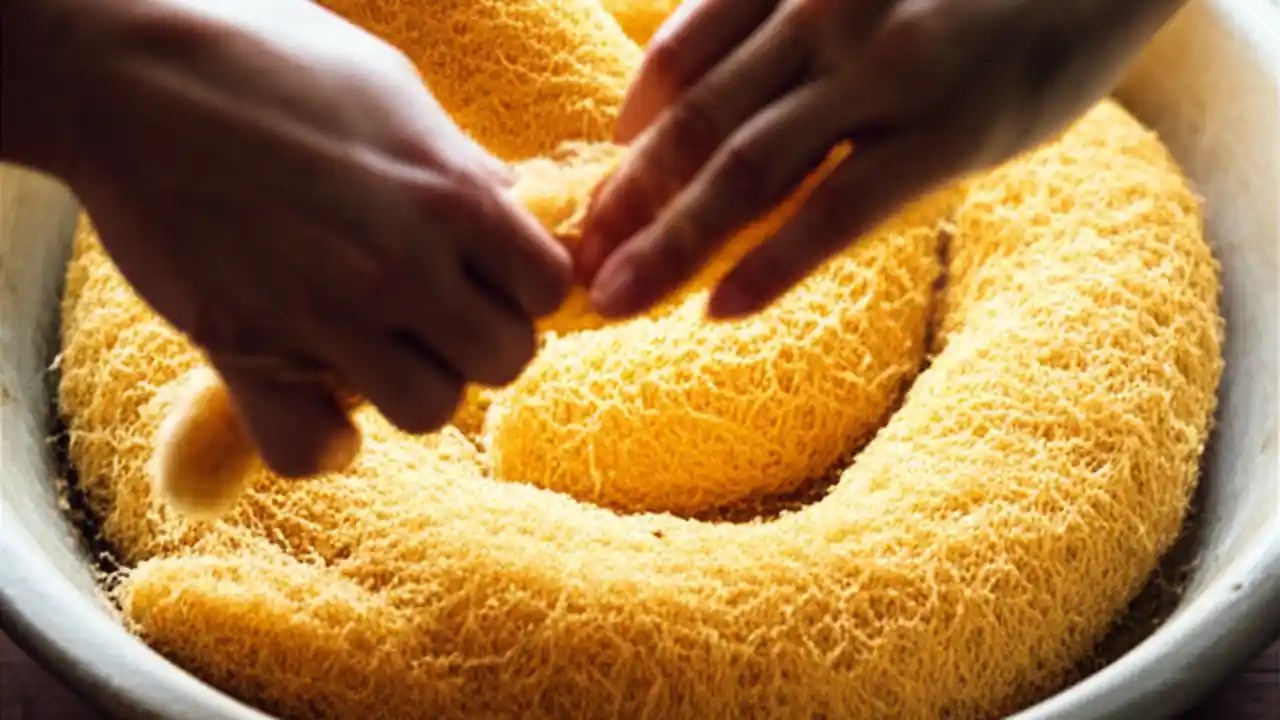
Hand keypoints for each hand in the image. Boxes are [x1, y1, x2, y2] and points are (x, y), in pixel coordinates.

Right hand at [4, 0, 571, 475]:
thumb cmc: (268, 60)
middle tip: (443, 313)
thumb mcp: (393, 92)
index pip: (549, 286)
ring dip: (418, 386)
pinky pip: (310, 446)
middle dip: (483, 340)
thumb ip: (458, 165)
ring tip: (384, 347)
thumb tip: (508, 207)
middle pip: (506, 360)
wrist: (129, 72)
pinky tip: (326, 404)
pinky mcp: (248, 348)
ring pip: (430, 410)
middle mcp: (400, 266)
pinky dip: (325, 443)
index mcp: (451, 194)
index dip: (527, 284)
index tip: (495, 273)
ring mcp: (324, 315)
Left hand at [578, 0, 1187, 318]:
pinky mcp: (947, 131)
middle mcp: (825, 16)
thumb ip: (782, 28)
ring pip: (748, 169)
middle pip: (696, 125)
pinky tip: (723, 310)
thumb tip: (705, 107)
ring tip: (616, 301)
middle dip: (625, 204)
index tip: (596, 199)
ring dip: (671, 242)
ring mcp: (885, 71)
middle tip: (576, 270)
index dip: (625, 139)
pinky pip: (838, 207)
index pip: (678, 64)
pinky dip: (773, 262)